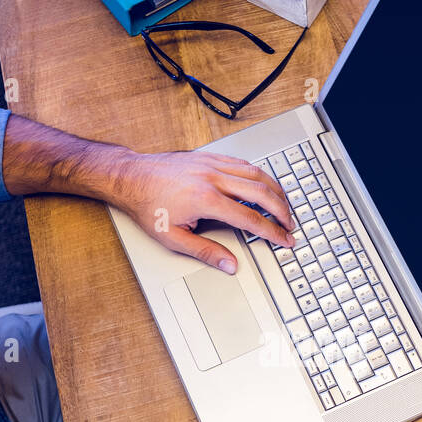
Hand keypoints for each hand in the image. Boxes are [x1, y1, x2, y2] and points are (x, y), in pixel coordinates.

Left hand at [112, 151, 296, 273]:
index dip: (272, 232)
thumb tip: (229, 265)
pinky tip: (263, 184)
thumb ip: (205, 252)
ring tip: (284, 205)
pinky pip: (242, 163)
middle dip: (282, 210)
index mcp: (206, 200)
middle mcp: (213, 178)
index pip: (251, 219)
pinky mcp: (209, 157)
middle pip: (261, 192)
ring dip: (275, 190)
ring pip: (256, 173)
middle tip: (291, 225)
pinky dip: (258, 174)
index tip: (285, 240)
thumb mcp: (173, 238)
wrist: (131, 178)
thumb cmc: (148, 206)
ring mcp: (212, 164)